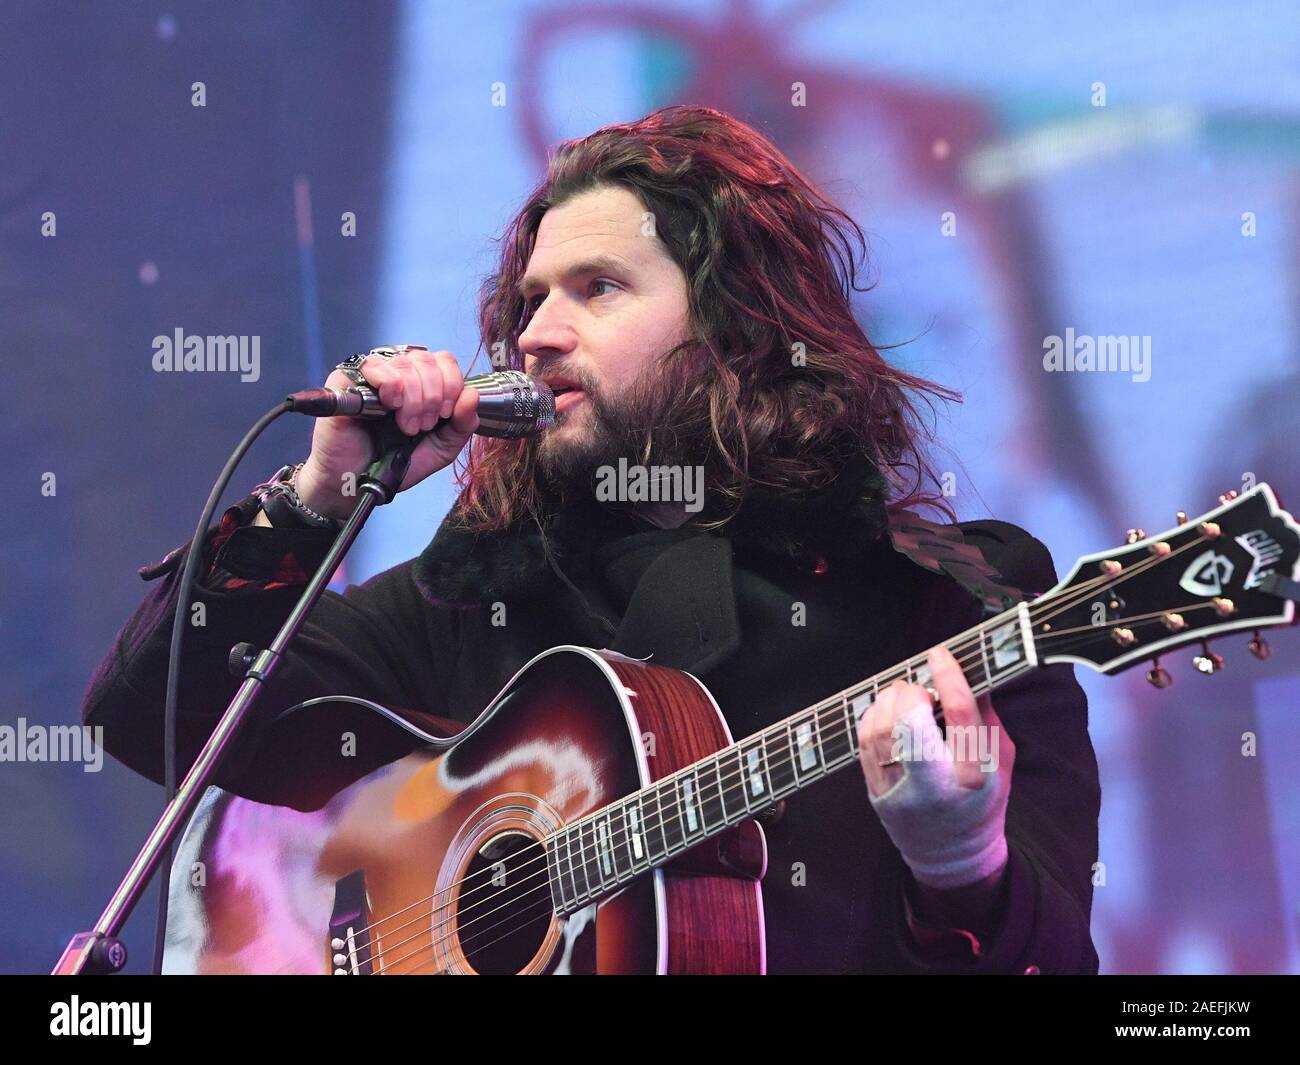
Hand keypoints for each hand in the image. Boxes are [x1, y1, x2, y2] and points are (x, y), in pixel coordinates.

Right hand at [295, 347, 478, 520]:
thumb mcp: (441, 449)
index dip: (451, 384)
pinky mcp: (347, 377)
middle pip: (427, 359)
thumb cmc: (393, 464)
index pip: (444, 360)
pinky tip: (390, 406)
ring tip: (405, 426)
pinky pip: (375, 365)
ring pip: (405, 362)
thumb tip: (472, 394)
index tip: (445, 415)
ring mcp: (374, 374)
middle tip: (422, 426)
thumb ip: (462, 425)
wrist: (357, 482)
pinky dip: (391, 385)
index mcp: (422, 384)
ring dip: (414, 398)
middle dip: (433, 396)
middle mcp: (399, 373)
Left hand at [858, 645, 1014, 890]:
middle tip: (918, 686)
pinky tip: (885, 712)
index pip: (958, 712)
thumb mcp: (1001, 762)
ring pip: (879, 730)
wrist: (954, 855)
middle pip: (909, 721)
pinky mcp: (876, 794)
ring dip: (887, 701)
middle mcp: (935, 784)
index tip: (939, 654)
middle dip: (910, 692)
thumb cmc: (981, 800)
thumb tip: (967, 673)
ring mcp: (900, 791)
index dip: (947, 676)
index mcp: (974, 773)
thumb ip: (986, 718)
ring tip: (902, 696)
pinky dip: (871, 718)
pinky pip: (863, 744)